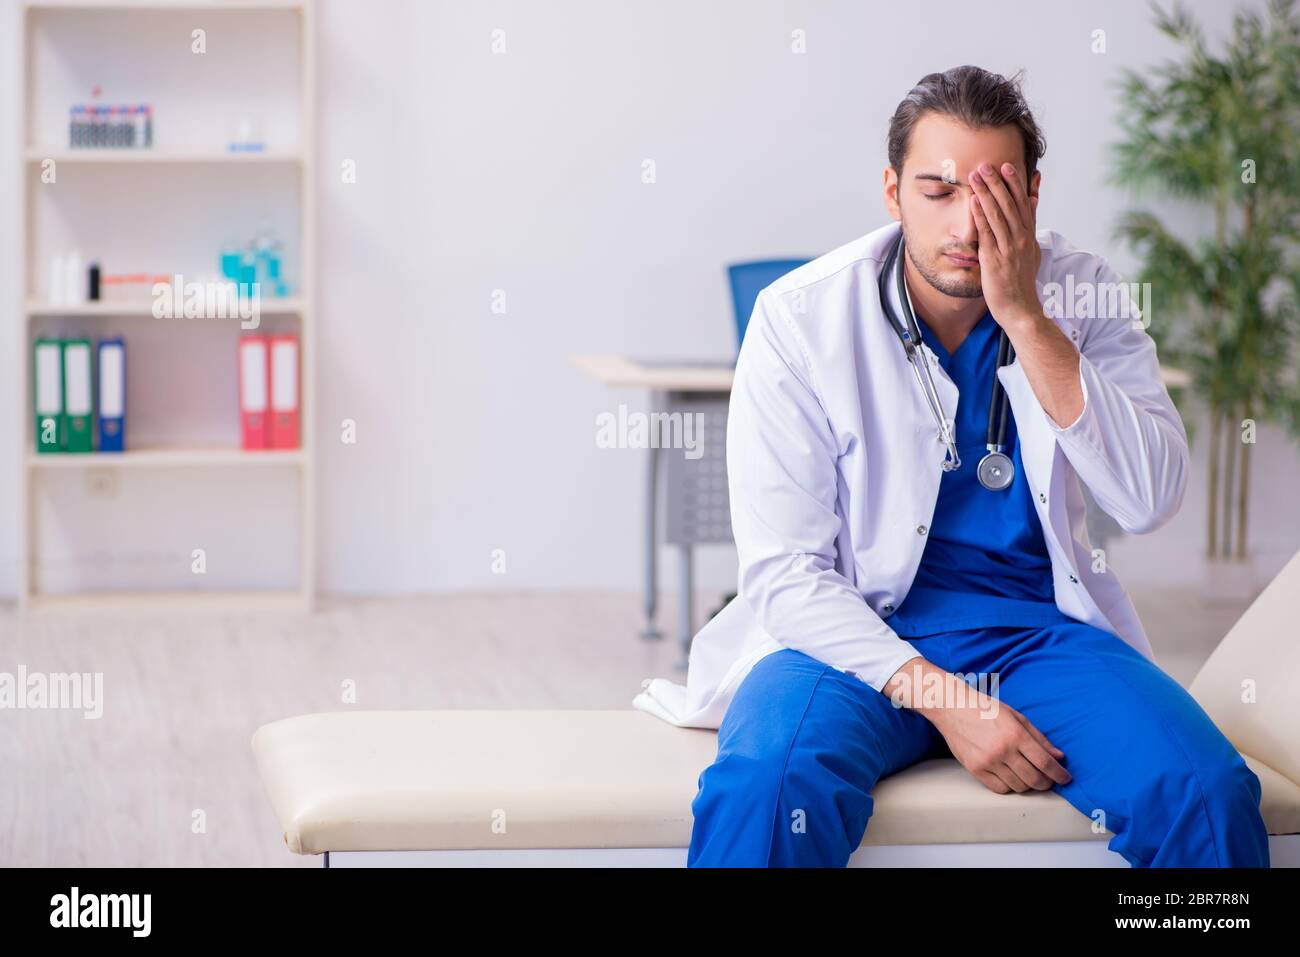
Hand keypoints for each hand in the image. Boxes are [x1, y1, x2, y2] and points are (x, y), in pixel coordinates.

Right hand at [884, 657, 1070, 792]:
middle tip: (1050, 780)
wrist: (953, 707)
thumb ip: (1039, 738)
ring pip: (1018, 786)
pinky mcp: (975, 769)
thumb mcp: (1017, 717)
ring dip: (1028, 785)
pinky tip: (1012, 777)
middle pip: (1034, 779)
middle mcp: (1002, 750)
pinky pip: (1000, 788)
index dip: (1059, 774)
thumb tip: (1059, 757)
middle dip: (1047, 783)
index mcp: (1016, 734)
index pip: (1045, 762)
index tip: (1065, 778)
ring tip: (1029, 776)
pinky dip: (1010, 787)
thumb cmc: (985, 709)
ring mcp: (987, 761)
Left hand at [968, 162, 1041, 326]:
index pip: (1023, 203)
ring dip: (987, 193)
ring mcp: (1008, 249)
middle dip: (998, 183)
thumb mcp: (1032, 250)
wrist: (1021, 309)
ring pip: (998, 215)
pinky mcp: (994, 260)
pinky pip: (987, 234)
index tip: (1007, 166)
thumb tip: (1034, 199)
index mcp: (1029, 235)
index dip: (1015, 184)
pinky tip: (973, 202)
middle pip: (1010, 204)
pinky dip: (981, 216)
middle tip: (987, 164)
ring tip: (977, 176)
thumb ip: (1031, 224)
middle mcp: (1021, 239)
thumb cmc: (1021, 281)